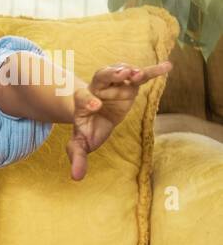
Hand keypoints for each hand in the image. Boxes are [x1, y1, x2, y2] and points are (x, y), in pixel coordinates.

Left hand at [67, 61, 171, 179]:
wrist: (94, 117)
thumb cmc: (86, 130)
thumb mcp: (80, 144)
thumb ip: (77, 156)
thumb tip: (76, 177)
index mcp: (82, 103)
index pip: (82, 99)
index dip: (87, 101)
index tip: (94, 106)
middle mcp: (96, 89)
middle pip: (100, 77)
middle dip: (109, 75)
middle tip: (120, 75)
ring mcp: (113, 85)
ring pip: (119, 73)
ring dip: (129, 71)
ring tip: (137, 73)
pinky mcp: (128, 85)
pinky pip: (140, 76)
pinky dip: (152, 71)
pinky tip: (167, 66)